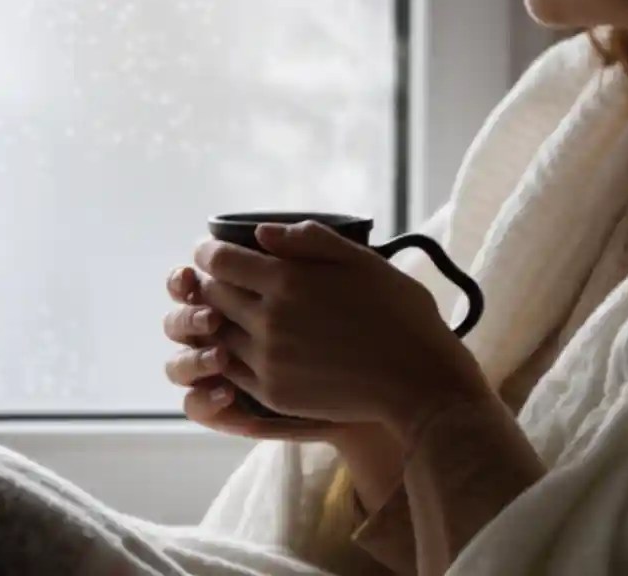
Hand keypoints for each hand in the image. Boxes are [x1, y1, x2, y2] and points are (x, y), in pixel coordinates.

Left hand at [192, 221, 490, 439]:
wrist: (418, 382)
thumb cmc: (399, 314)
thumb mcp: (362, 262)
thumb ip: (309, 241)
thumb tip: (261, 233)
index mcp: (287, 281)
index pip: (220, 261)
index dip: (209, 252)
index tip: (210, 251)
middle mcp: (268, 320)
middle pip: (213, 296)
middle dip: (210, 283)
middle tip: (217, 279)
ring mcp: (267, 361)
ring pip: (219, 334)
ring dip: (217, 320)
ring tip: (229, 312)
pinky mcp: (272, 393)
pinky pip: (232, 369)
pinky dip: (229, 354)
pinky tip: (244, 346)